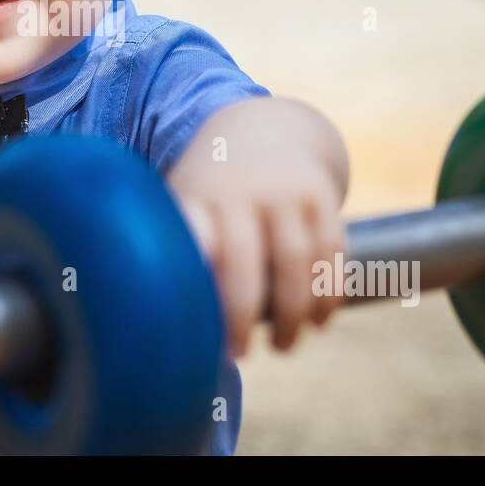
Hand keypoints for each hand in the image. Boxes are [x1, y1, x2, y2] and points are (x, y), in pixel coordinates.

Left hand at [167, 98, 347, 356]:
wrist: (263, 130)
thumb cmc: (211, 189)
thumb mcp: (184, 202)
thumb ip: (175, 249)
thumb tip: (154, 318)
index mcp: (197, 196)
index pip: (194, 246)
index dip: (195, 291)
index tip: (196, 335)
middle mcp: (241, 189)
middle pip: (245, 258)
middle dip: (243, 313)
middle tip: (241, 355)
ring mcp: (284, 190)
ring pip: (296, 260)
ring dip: (294, 313)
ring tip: (284, 347)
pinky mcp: (320, 196)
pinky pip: (331, 250)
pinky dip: (328, 292)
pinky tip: (320, 322)